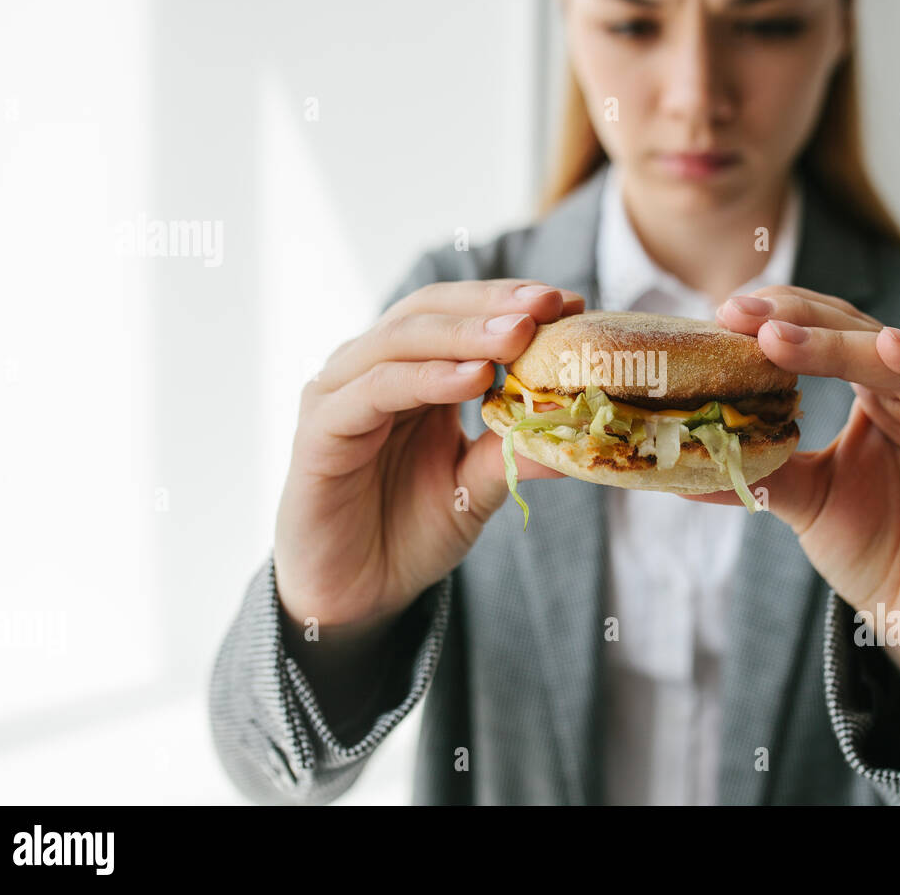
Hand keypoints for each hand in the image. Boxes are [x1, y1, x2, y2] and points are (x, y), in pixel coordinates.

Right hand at [273, 280, 583, 638]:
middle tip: (547, 305)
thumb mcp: (476, 487)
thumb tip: (580, 428)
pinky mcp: (319, 432)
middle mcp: (369, 369)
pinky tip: (472, 378)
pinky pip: (374, 391)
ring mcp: (339, 395)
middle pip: (430, 309)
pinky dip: (426, 378)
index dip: (511, 302)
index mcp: (409, 371)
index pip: (460, 313)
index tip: (570, 302)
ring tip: (518, 335)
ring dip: (464, 334)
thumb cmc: (408, 531)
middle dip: (492, 304)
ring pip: (401, 339)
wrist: (355, 597)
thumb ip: (513, 450)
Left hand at [704, 286, 899, 738]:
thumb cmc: (877, 553)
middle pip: (860, 333)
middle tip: (740, 314)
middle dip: (798, 319)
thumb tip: (679, 465)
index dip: (782, 318)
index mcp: (875, 396)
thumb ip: (760, 472)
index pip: (830, 334)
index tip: (723, 314)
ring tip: (782, 338)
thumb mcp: (808, 502)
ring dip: (845, 342)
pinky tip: (891, 347)